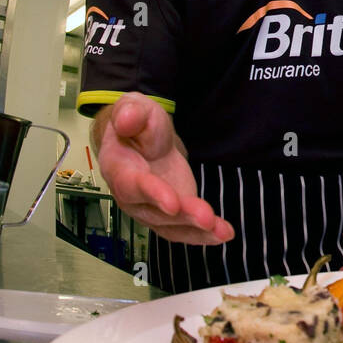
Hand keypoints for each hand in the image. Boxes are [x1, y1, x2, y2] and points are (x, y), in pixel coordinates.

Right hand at [94, 92, 232, 245]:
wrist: (143, 138)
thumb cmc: (138, 123)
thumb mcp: (135, 108)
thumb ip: (131, 113)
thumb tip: (126, 119)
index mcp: (119, 167)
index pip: (133, 185)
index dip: (152, 194)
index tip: (172, 203)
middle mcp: (131, 196)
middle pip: (155, 212)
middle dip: (182, 217)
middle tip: (207, 218)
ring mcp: (150, 209)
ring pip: (171, 226)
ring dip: (197, 231)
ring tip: (221, 231)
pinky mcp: (170, 215)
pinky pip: (184, 229)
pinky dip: (204, 235)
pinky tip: (224, 233)